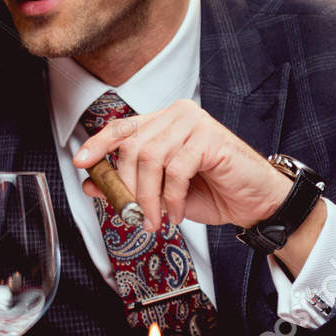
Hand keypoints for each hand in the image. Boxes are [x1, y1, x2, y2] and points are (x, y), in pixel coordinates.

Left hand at [72, 99, 293, 229]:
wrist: (255, 202)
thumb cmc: (213, 193)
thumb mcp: (161, 194)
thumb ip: (128, 186)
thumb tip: (92, 185)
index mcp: (163, 122)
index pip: (122, 128)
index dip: (98, 144)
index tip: (80, 162)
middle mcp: (177, 115)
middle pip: (133, 146)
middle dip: (126, 186)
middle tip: (130, 215)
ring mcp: (194, 122)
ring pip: (151, 159)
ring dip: (148, 197)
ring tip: (155, 220)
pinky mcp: (210, 138)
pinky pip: (176, 170)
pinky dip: (172, 198)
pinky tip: (177, 214)